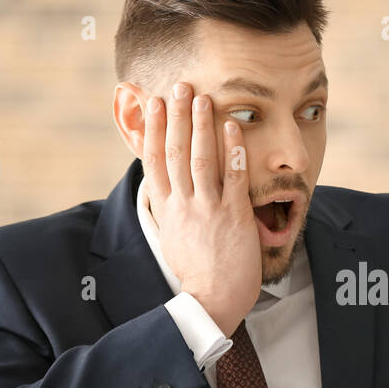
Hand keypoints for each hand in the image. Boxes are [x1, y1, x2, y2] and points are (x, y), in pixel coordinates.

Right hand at [143, 83, 259, 335]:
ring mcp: (208, 208)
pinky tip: (233, 127)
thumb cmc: (197, 274)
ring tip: (202, 97)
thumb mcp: (173, 238)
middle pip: (176, 152)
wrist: (212, 301)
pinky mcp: (233, 215)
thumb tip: (166, 189)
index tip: (155, 104)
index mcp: (166, 210)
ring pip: (201, 158)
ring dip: (202, 124)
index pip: (155, 161)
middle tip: (179, 86)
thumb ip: (171, 210)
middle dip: (177, 116)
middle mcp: (183, 205)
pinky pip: (233, 176)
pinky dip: (233, 150)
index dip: (155, 129)